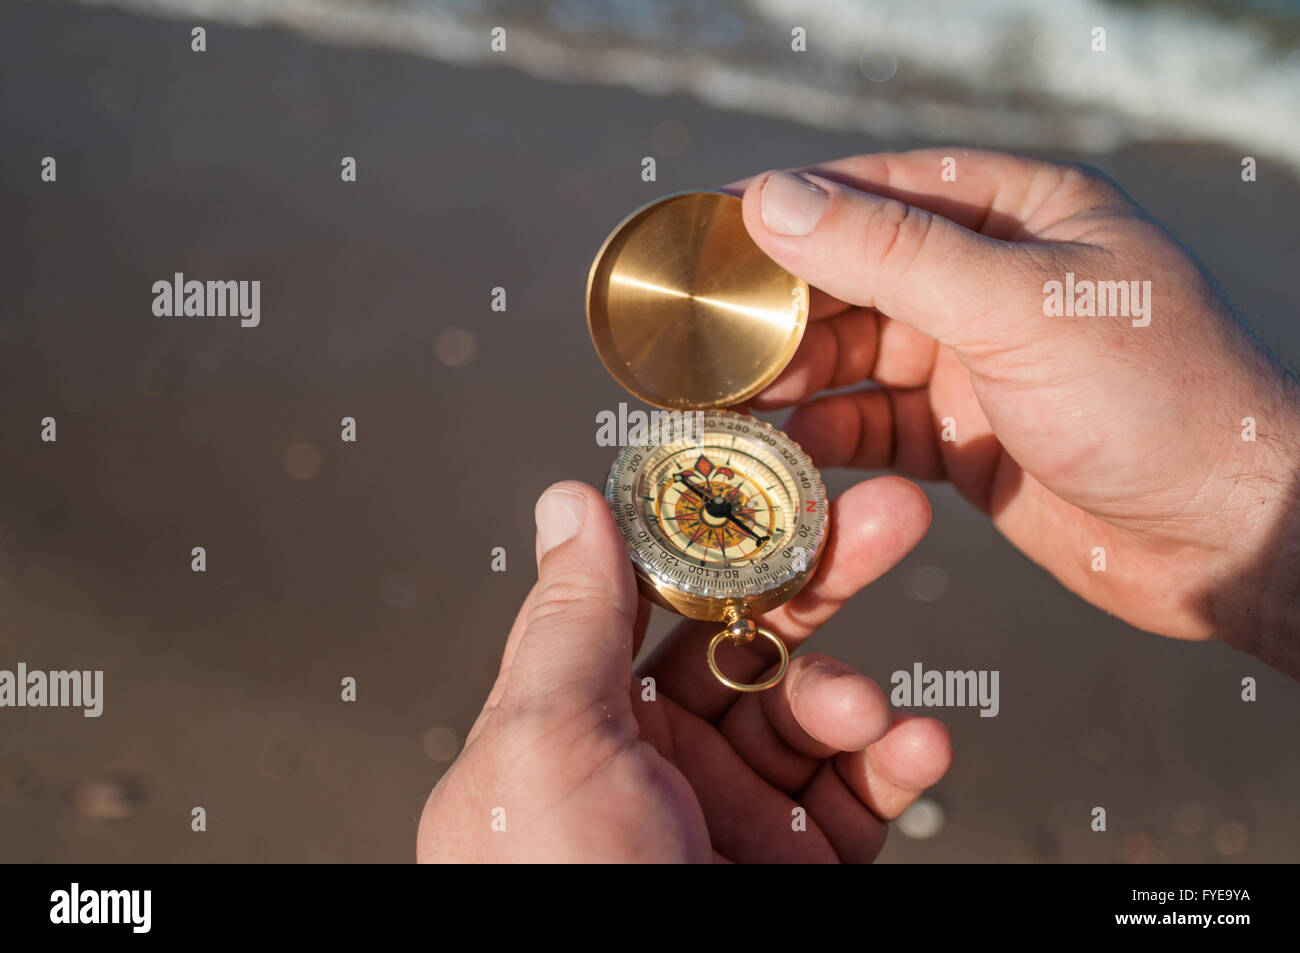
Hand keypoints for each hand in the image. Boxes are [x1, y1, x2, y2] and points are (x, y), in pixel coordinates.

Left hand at [417, 480, 950, 861]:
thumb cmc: (554, 897)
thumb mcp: (543, 747)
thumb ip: (568, 624)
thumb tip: (567, 503)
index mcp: (578, 719)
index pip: (656, 595)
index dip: (717, 533)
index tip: (774, 477)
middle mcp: (655, 759)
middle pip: (752, 637)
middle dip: (823, 577)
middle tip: (890, 520)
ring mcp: (732, 814)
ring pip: (814, 712)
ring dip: (854, 692)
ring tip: (866, 708)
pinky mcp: (800, 866)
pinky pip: (858, 795)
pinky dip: (894, 764)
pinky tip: (911, 748)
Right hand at [737, 149, 1299, 674]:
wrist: (1229, 537)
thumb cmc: (1156, 398)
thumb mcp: (1018, 306)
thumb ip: (891, 252)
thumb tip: (775, 199)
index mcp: (1022, 214)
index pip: (883, 190)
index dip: (793, 206)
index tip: (711, 228)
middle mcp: (991, 281)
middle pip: (856, 277)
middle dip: (782, 309)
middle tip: (705, 336)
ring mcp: (975, 362)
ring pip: (855, 356)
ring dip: (794, 378)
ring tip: (728, 399)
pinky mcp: (962, 437)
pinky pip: (874, 426)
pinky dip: (827, 439)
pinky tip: (784, 451)